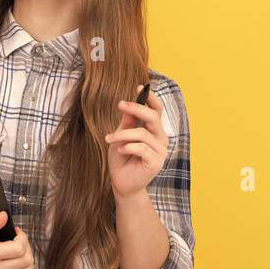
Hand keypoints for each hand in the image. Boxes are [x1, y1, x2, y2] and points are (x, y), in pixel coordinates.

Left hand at [104, 84, 168, 198]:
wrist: (121, 182)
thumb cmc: (121, 158)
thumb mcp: (120, 137)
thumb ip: (127, 123)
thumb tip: (128, 105)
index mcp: (153, 130)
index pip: (156, 111)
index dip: (150, 98)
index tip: (139, 86)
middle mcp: (160, 139)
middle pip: (153, 117)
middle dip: (136, 108)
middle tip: (120, 104)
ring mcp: (160, 151)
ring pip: (142, 133)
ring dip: (122, 134)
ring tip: (109, 139)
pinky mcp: (156, 162)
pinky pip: (141, 148)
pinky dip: (127, 146)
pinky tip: (120, 150)